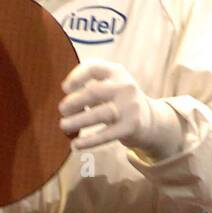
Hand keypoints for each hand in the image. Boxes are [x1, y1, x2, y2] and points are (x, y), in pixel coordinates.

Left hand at [58, 60, 183, 161]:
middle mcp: (125, 86)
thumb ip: (89, 89)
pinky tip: (76, 145)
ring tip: (63, 126)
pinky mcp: (131, 126)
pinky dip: (89, 140)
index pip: (94, 67)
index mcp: (116, 72)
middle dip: (74, 102)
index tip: (65, 88)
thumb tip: (64, 107)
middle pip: (94, 92)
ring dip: (78, 121)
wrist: (149, 119)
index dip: (76, 76)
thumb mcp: (109, 86)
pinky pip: (106, 134)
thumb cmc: (118, 102)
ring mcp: (130, 106)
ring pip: (100, 114)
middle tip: (62, 110)